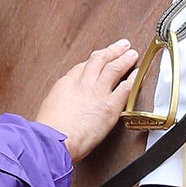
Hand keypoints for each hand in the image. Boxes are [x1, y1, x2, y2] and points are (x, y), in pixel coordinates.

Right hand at [35, 40, 140, 161]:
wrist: (53, 141)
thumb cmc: (48, 132)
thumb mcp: (48, 109)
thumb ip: (60, 102)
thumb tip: (64, 106)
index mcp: (66, 84)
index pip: (82, 66)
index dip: (94, 61)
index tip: (101, 58)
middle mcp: (83, 85)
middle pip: (100, 60)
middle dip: (112, 51)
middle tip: (122, 45)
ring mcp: (97, 94)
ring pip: (114, 68)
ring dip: (124, 59)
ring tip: (132, 54)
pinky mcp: (109, 107)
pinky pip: (125, 88)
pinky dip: (133, 79)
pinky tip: (137, 75)